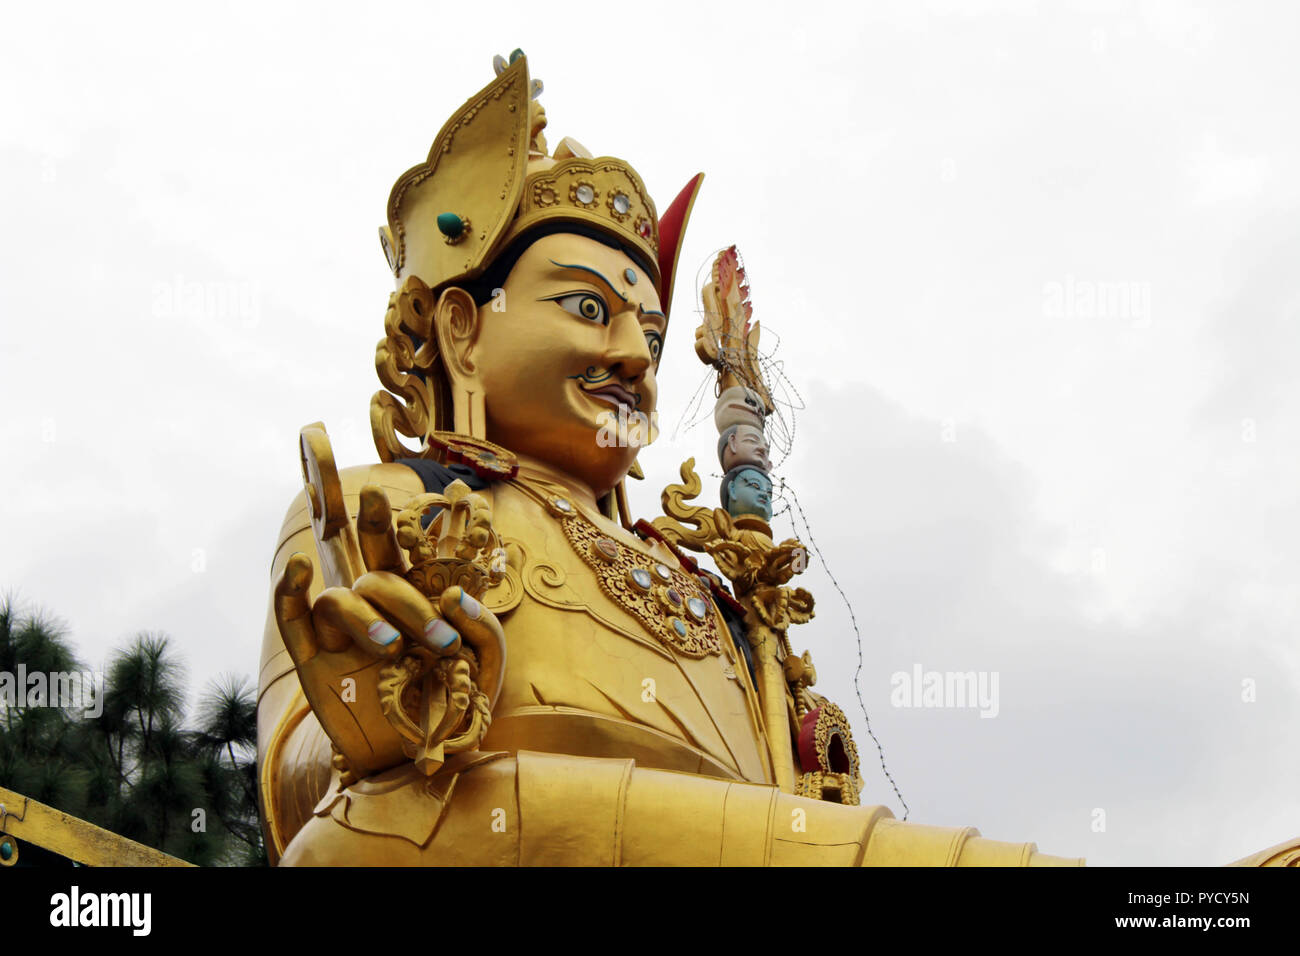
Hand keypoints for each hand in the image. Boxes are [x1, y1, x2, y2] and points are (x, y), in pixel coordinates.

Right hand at [273, 485, 505, 779]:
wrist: (421, 762)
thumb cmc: (454, 705)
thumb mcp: (486, 663)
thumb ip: (482, 626)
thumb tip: (453, 595)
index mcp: (414, 598)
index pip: (402, 548)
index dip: (396, 515)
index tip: (394, 488)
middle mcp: (376, 608)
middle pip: (372, 565)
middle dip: (401, 583)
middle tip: (440, 639)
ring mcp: (342, 634)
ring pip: (342, 597)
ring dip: (368, 616)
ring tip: (393, 650)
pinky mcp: (313, 664)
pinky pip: (293, 618)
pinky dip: (290, 589)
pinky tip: (298, 568)